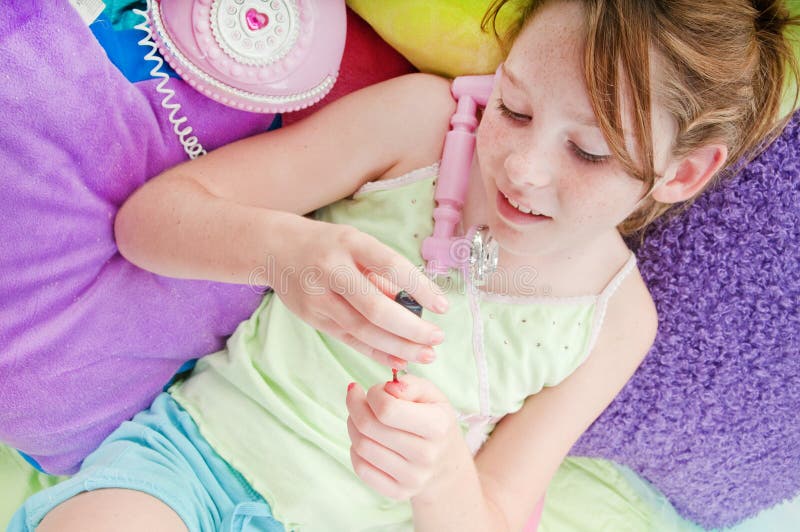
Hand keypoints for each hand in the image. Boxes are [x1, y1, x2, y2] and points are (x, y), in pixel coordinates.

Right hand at [265, 216, 447, 368]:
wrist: (277, 249)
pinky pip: (349, 340)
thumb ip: (383, 275)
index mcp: (350, 243)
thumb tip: (417, 308)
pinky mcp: (313, 318)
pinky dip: (376, 352)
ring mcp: (318, 297)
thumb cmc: (330, 246)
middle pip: (375, 308)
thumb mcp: (358, 246)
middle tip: (437, 339)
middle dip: (410, 329)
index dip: (419, 288)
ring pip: (362, 330)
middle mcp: (331, 270)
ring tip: (426, 354)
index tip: (443, 306)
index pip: (391, 266)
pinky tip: (399, 359)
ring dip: (398, 347)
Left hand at [345, 374, 461, 500]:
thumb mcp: (431, 395)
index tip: (376, 391)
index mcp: (437, 426)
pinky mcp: (399, 492)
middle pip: (369, 427)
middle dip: (356, 406)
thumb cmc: (434, 421)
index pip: (387, 409)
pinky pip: (361, 469)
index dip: (374, 394)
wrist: (446, 463)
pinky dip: (355, 450)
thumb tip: (389, 388)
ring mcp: (413, 478)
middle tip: (357, 398)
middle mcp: (427, 455)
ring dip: (352, 425)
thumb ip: (411, 385)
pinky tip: (364, 439)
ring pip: (361, 447)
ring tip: (359, 417)